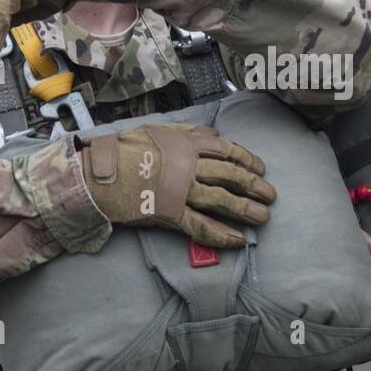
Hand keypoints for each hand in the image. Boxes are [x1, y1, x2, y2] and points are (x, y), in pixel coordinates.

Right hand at [80, 124, 276, 247]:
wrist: (99, 173)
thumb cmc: (124, 149)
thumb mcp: (158, 129)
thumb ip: (188, 132)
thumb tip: (214, 135)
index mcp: (188, 144)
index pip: (227, 151)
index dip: (247, 160)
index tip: (260, 168)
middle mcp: (190, 167)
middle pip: (231, 177)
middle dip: (254, 186)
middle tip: (271, 195)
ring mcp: (182, 191)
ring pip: (222, 201)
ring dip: (246, 210)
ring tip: (263, 218)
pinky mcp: (171, 214)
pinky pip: (201, 227)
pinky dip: (222, 235)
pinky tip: (238, 241)